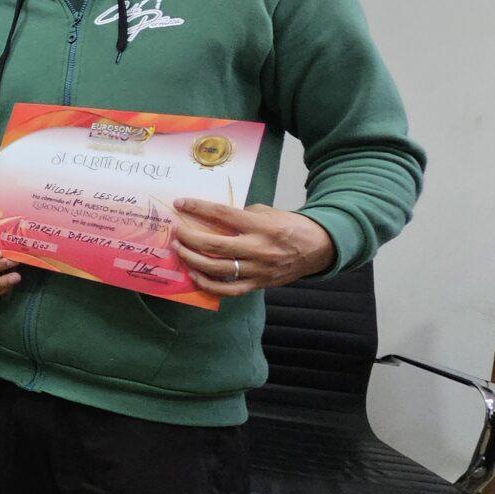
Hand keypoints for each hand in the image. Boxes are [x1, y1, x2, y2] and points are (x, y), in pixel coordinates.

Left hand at [170, 200, 333, 298]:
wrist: (318, 249)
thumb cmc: (290, 226)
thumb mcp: (269, 212)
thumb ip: (242, 215)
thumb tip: (214, 218)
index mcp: (261, 226)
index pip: (222, 215)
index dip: (198, 208)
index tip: (180, 204)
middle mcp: (258, 248)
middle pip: (214, 245)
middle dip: (188, 237)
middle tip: (176, 231)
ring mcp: (257, 269)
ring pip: (216, 268)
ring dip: (192, 259)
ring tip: (179, 249)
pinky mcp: (258, 284)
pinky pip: (228, 289)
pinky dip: (208, 284)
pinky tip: (195, 275)